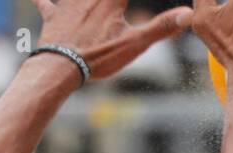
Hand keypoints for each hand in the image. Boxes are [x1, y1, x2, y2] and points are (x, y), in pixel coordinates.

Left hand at [33, 0, 191, 81]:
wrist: (61, 66)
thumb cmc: (98, 56)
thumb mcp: (135, 44)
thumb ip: (162, 27)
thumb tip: (190, 14)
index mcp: (110, 0)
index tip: (127, 2)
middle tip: (112, 2)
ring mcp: (69, 6)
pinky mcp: (54, 18)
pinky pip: (47, 5)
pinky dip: (43, 1)